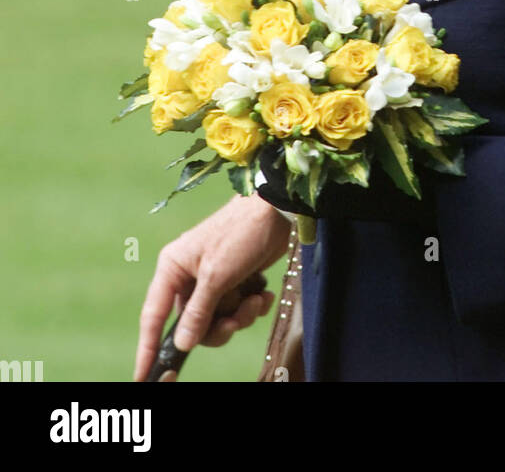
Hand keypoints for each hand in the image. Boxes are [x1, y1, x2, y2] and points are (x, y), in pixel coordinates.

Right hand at [133, 193, 291, 380]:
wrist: (277, 211)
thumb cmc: (241, 233)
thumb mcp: (217, 275)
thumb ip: (198, 312)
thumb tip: (182, 344)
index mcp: (172, 268)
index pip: (153, 317)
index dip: (147, 349)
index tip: (143, 378)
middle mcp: (187, 276)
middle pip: (192, 326)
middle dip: (217, 327)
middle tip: (234, 322)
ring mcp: (211, 280)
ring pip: (217, 321)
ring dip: (238, 316)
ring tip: (254, 300)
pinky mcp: (233, 282)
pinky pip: (235, 310)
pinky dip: (250, 306)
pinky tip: (262, 293)